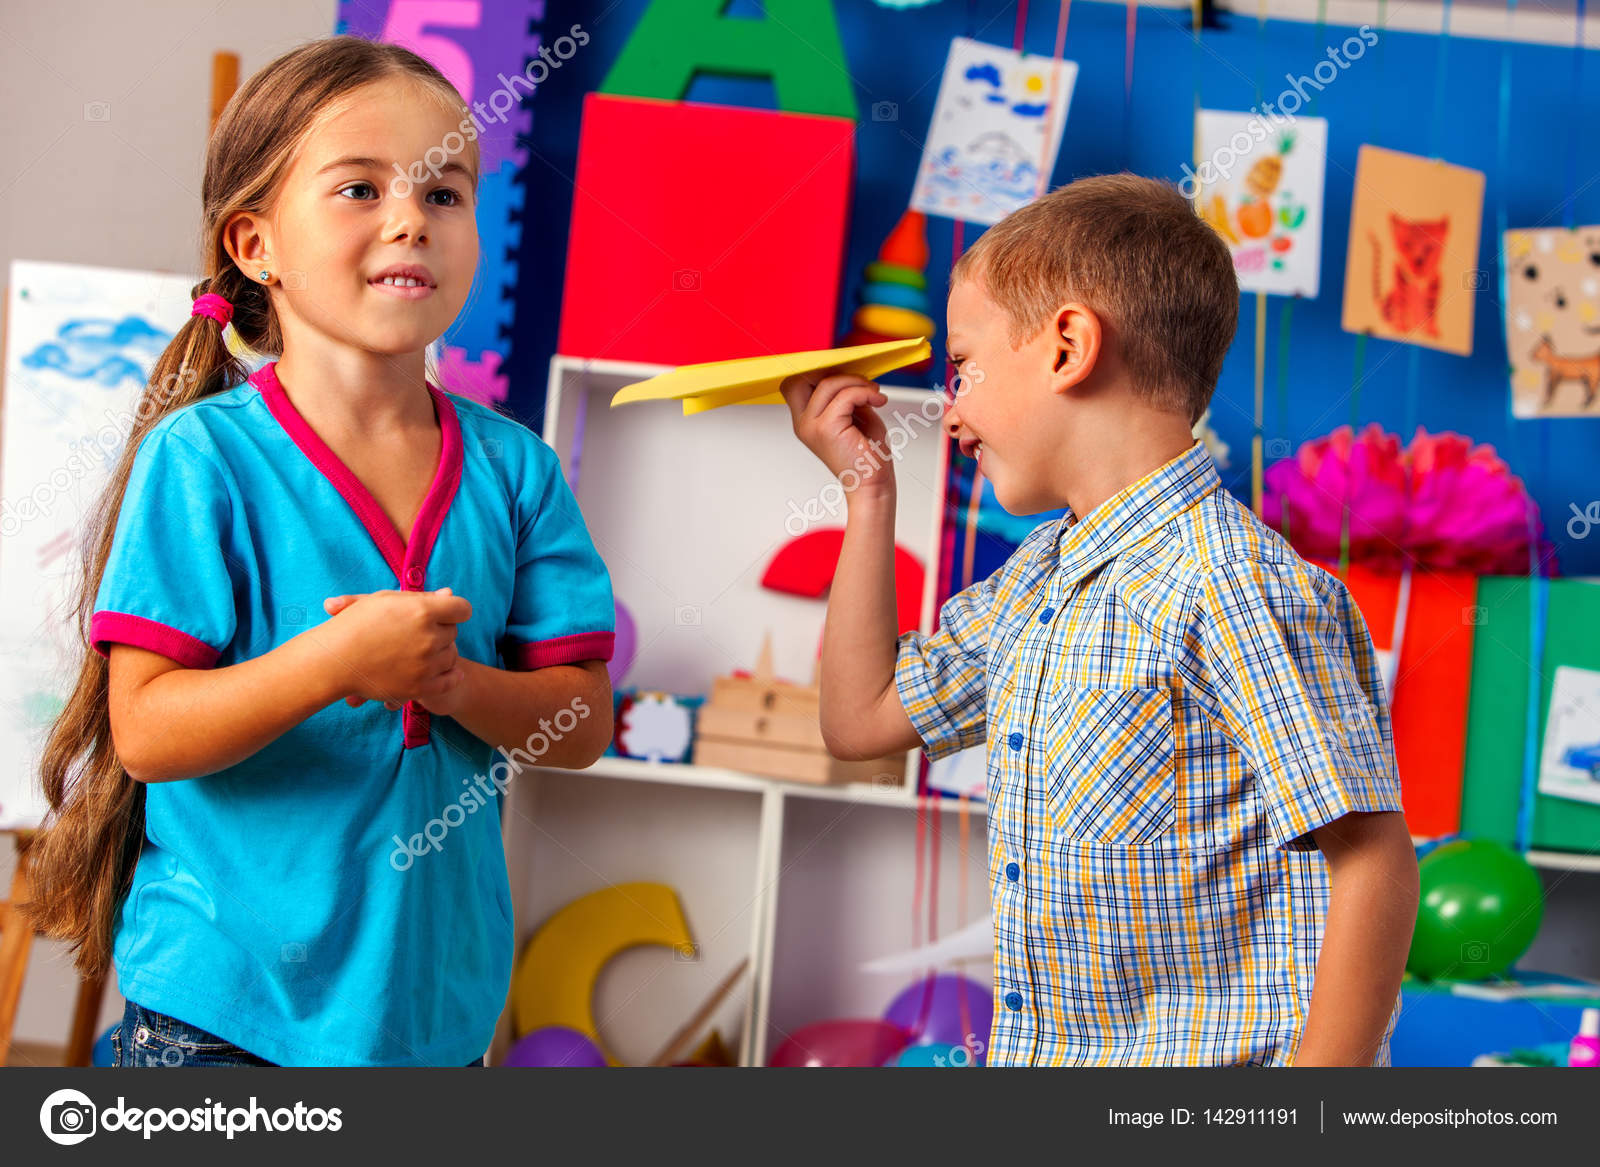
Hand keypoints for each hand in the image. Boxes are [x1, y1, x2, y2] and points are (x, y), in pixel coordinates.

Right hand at [320, 587, 470, 710]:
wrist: (331, 661)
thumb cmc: (355, 624)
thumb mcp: (384, 600)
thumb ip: (420, 597)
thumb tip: (449, 594)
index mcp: (422, 611)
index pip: (462, 608)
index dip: (453, 610)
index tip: (442, 614)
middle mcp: (428, 637)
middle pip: (453, 632)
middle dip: (439, 631)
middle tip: (416, 634)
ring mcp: (426, 664)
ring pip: (451, 656)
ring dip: (440, 653)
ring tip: (418, 652)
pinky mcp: (420, 687)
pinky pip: (449, 680)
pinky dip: (449, 675)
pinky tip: (440, 670)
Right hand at [779, 371, 894, 499]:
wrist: (872, 484)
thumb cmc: (866, 456)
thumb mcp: (856, 416)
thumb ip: (847, 396)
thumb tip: (851, 375)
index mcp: (806, 421)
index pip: (795, 385)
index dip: (818, 374)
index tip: (846, 379)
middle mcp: (803, 424)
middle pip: (800, 379)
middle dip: (829, 372)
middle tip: (856, 382)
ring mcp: (812, 426)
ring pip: (827, 384)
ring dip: (856, 382)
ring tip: (874, 393)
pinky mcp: (826, 429)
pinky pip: (845, 396)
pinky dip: (865, 393)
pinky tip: (877, 400)